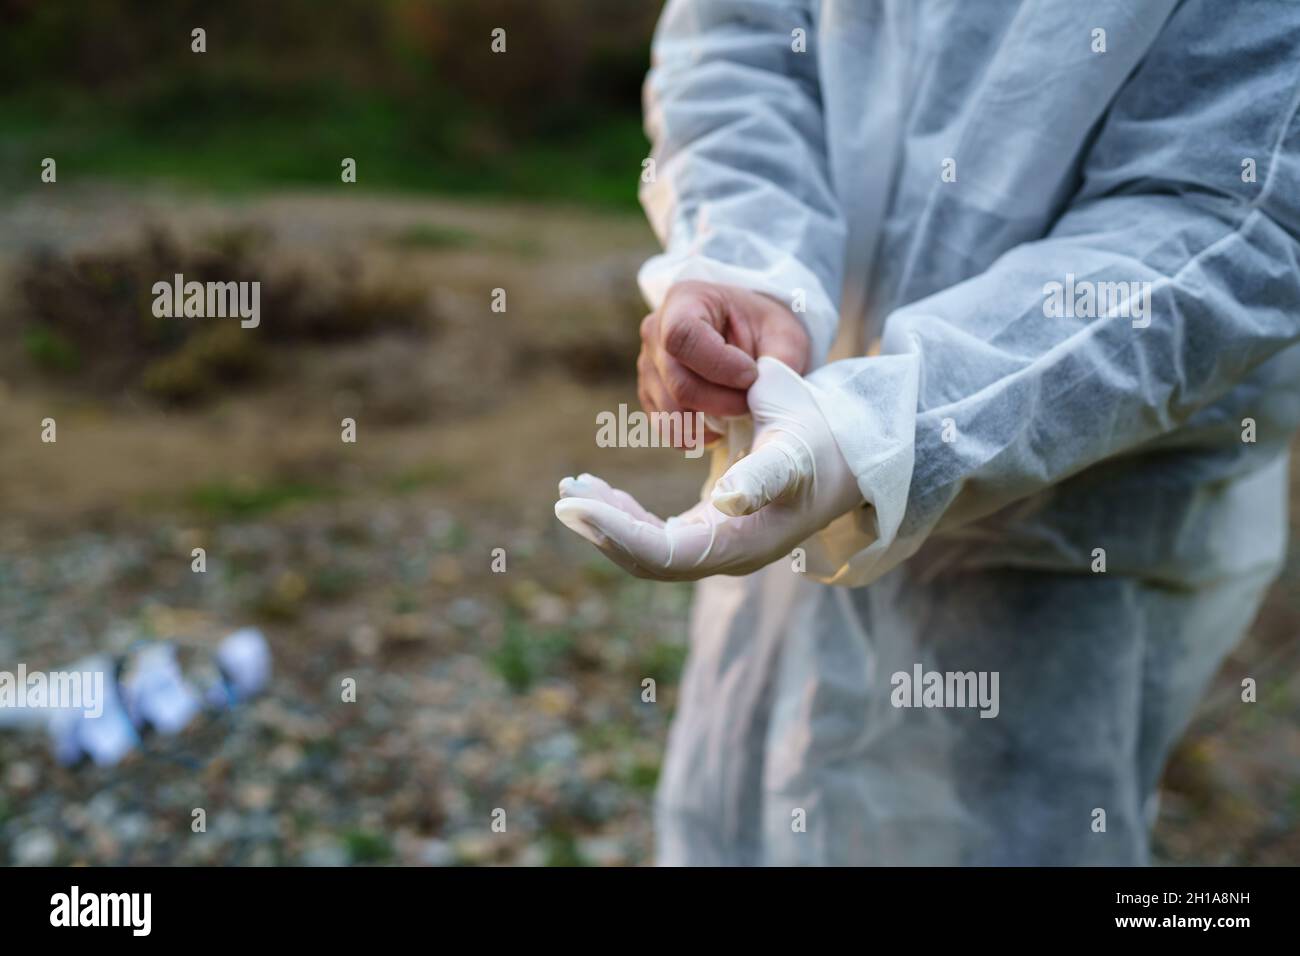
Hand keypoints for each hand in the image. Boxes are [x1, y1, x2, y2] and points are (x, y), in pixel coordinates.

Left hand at [555, 357, 859, 579]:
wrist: (849, 454)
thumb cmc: (821, 440)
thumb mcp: (796, 449)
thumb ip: (765, 474)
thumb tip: (729, 501)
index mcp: (744, 542)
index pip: (664, 552)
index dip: (614, 531)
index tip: (574, 503)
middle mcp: (728, 556)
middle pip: (647, 558)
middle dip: (600, 528)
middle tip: (563, 495)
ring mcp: (719, 548)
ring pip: (647, 550)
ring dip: (605, 522)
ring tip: (571, 490)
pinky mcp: (712, 533)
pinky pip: (656, 536)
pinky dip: (622, 515)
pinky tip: (597, 491)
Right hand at [638, 281, 810, 441]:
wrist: (746, 334)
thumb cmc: (763, 329)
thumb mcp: (784, 335)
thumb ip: (781, 363)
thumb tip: (763, 400)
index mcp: (686, 300)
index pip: (682, 337)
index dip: (719, 366)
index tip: (751, 375)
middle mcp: (655, 331)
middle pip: (679, 383)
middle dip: (723, 402)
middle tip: (753, 400)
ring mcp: (648, 365)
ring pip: (671, 412)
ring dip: (712, 421)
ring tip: (738, 408)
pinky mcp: (649, 395)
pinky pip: (667, 427)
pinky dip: (697, 434)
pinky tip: (719, 422)